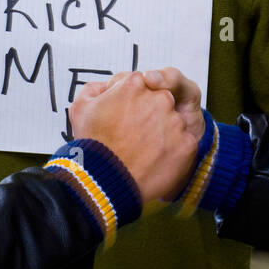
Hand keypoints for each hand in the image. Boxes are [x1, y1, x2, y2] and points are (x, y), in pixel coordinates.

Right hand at [68, 71, 198, 203]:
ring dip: (162, 134)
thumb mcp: (81, 107)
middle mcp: (160, 98)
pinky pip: (183, 144)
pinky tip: (155, 161)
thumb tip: (106, 88)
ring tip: (143, 152)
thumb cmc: (92, 144)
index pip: (140, 86)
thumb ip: (95, 89)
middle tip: (133, 136)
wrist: (106, 183)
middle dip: (149, 115)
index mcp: (135, 84)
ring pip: (173, 123)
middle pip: (160, 102)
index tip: (124, 118)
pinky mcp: (188, 144)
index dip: (131, 103)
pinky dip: (173, 152)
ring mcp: (176, 122)